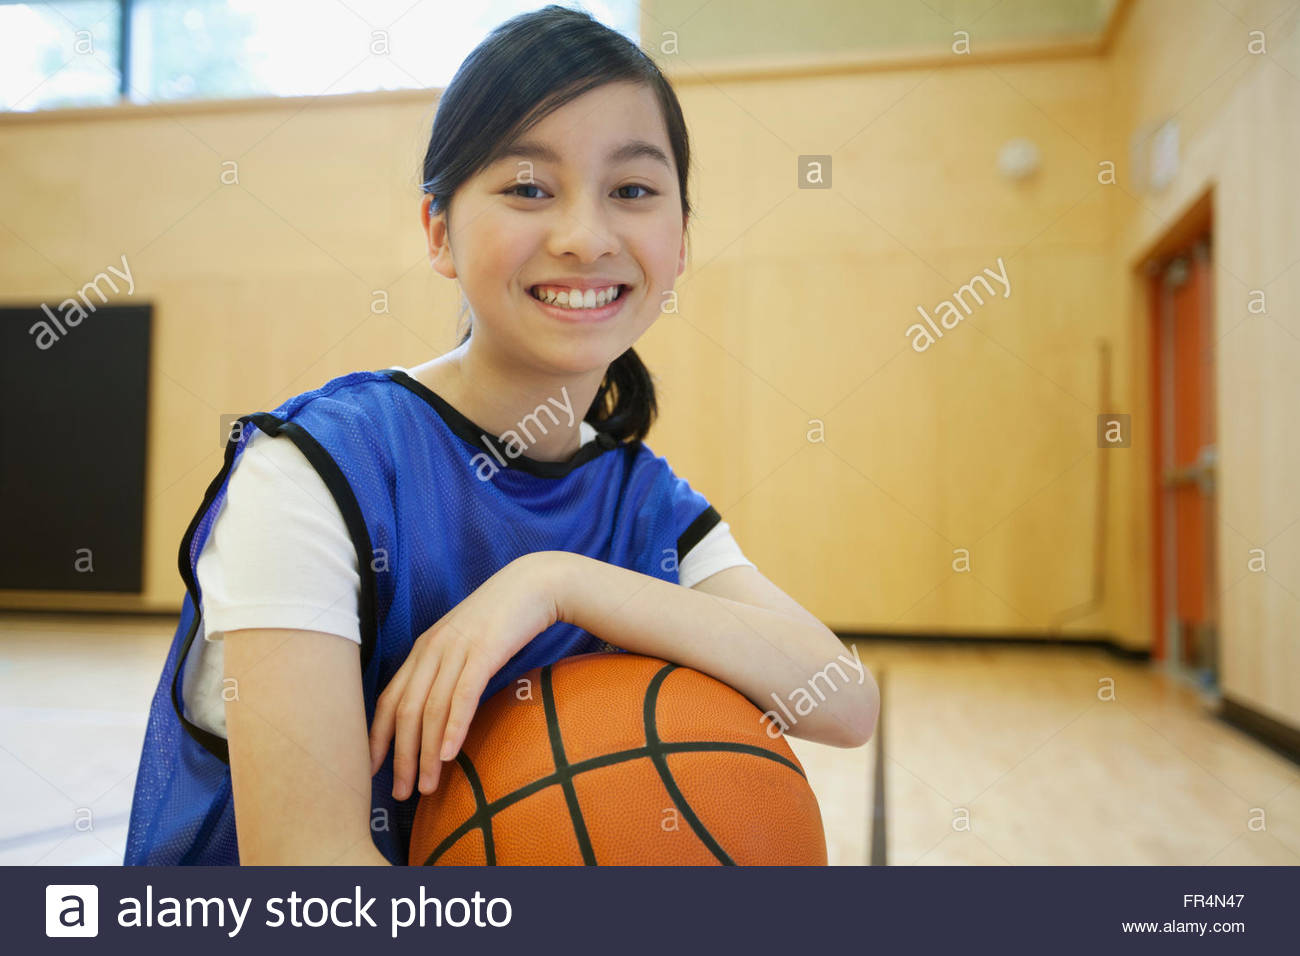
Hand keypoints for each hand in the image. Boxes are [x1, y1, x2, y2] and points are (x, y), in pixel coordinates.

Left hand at [368, 552, 562, 799]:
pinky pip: (463, 695)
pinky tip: (449, 754)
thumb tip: (440, 712)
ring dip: (426, 753)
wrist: (534, 585)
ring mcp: (457, 649)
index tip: (372, 771)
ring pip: (431, 708)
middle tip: (402, 793)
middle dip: (400, 756)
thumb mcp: (465, 643)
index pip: (388, 698)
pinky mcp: (484, 651)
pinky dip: (453, 727)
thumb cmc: (502, 619)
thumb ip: (447, 670)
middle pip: (405, 710)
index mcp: (423, 649)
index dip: (377, 736)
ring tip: (427, 786)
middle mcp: (432, 649)